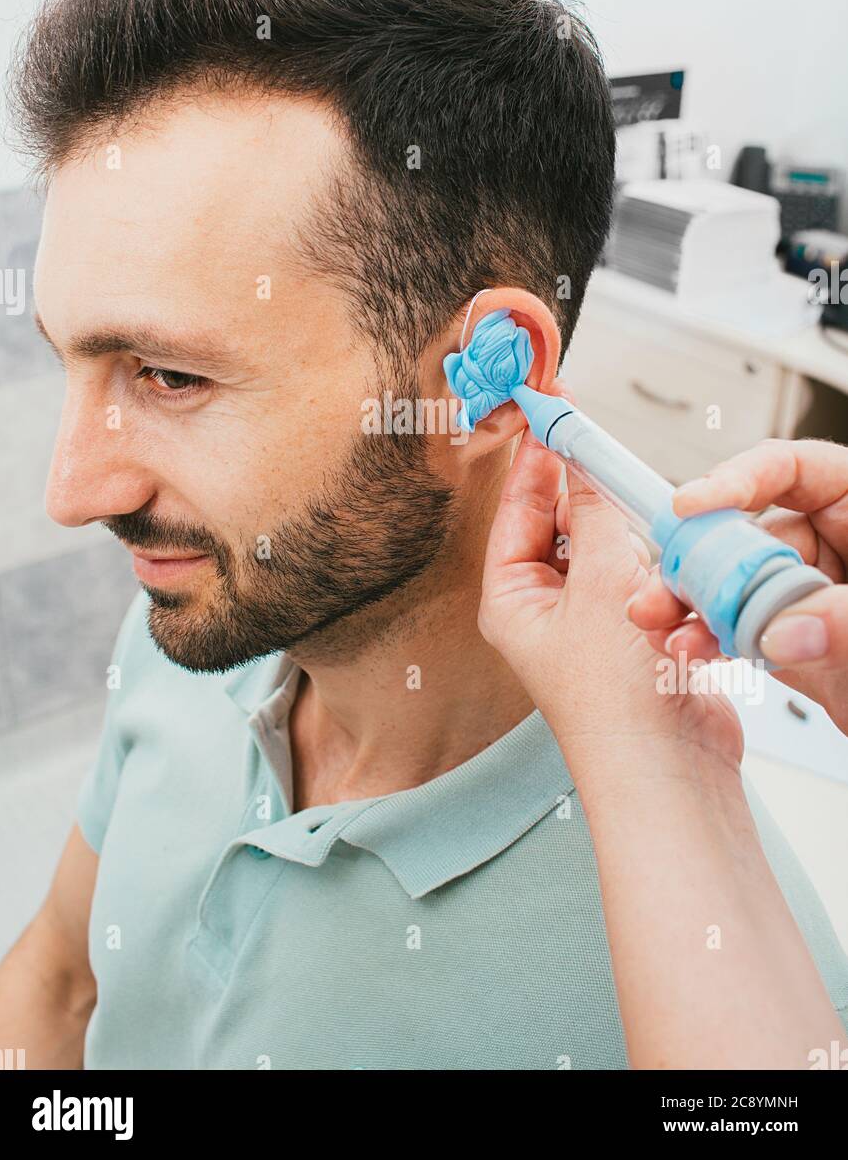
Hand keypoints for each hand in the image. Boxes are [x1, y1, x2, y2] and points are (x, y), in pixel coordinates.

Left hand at [479, 428, 744, 776]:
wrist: (669, 769)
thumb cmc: (612, 701)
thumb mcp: (600, 582)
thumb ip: (596, 510)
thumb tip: (583, 456)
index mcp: (511, 598)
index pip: (520, 508)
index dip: (537, 459)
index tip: (552, 410)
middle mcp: (547, 609)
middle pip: (568, 523)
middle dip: (592, 497)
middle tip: (607, 451)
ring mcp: (593, 623)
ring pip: (613, 547)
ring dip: (631, 537)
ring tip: (640, 536)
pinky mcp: (638, 635)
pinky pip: (646, 577)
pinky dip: (658, 568)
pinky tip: (667, 574)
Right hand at [626, 438, 847, 736]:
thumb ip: (847, 620)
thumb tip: (787, 628)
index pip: (796, 469)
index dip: (740, 478)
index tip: (696, 503)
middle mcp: (839, 547)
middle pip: (754, 532)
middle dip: (701, 556)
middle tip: (666, 578)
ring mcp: (816, 597)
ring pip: (740, 587)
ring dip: (693, 604)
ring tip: (661, 621)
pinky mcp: (802, 646)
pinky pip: (746, 633)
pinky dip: (712, 642)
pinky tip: (691, 649)